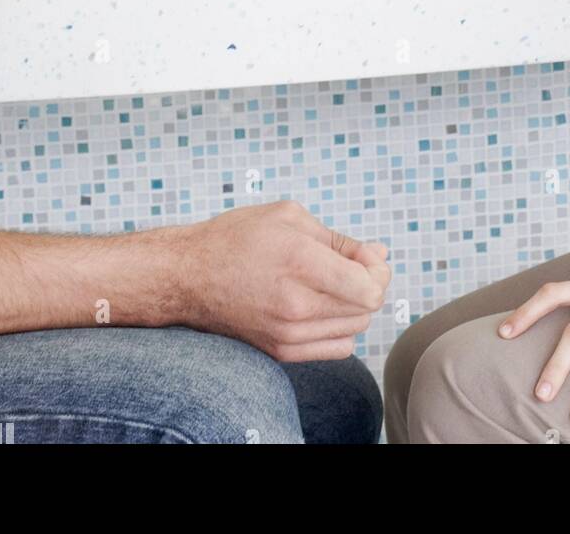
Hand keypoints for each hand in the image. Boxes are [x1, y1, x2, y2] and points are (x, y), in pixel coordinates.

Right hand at [174, 200, 390, 361]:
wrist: (189, 276)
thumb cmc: (237, 238)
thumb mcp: (290, 217)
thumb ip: (340, 240)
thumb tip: (379, 255)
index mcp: (300, 261)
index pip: (370, 288)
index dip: (377, 269)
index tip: (363, 255)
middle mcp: (297, 304)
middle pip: (367, 308)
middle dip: (368, 283)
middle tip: (347, 264)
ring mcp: (288, 334)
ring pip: (355, 327)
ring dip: (354, 304)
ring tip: (329, 283)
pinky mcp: (281, 352)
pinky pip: (338, 347)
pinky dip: (340, 327)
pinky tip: (321, 306)